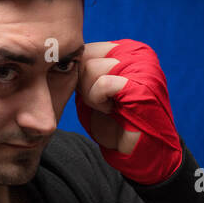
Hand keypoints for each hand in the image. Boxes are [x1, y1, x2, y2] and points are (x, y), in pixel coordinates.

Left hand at [75, 38, 182, 185]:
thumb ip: (83, 69)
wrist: (140, 153)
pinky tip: (111, 111)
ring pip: (91, 68)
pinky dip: (99, 101)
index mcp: (129, 50)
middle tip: (102, 104)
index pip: (87, 49)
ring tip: (109, 108)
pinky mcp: (142, 85)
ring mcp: (143, 67)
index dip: (79, 77)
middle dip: (84, 86)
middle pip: (86, 57)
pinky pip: (103, 84)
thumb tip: (60, 57)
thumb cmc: (116, 124)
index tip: (92, 97)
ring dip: (91, 96)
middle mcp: (139, 53)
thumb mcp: (94, 90)